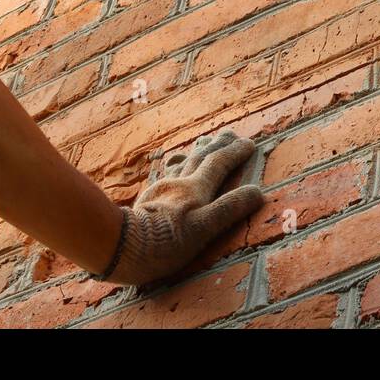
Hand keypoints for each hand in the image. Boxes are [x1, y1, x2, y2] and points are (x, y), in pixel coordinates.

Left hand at [100, 131, 264, 285]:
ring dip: (196, 152)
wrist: (123, 246)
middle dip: (217, 145)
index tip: (249, 144)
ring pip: (182, 164)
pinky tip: (173, 168)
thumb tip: (257, 192)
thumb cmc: (167, 241)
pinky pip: (166, 175)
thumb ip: (230, 208)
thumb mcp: (205, 228)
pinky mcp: (147, 200)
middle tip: (228, 133)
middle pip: (201, 158)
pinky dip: (176, 166)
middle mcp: (178, 183)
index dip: (235, 153)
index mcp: (195, 189)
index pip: (219, 164)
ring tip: (203, 144)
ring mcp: (161, 190)